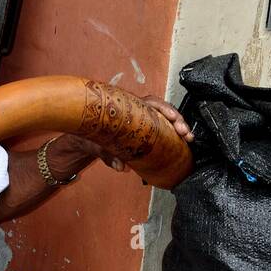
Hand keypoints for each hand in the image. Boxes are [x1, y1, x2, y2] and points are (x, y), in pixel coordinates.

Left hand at [47, 99, 192, 177]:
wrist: (82, 138)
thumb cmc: (89, 135)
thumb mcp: (96, 145)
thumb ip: (107, 155)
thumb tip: (122, 168)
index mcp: (126, 106)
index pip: (150, 102)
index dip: (164, 109)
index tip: (172, 119)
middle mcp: (136, 110)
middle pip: (161, 110)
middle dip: (176, 120)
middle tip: (186, 134)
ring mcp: (141, 119)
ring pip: (163, 118)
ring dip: (177, 127)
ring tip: (187, 139)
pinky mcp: (144, 129)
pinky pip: (160, 128)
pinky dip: (171, 135)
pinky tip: (180, 143)